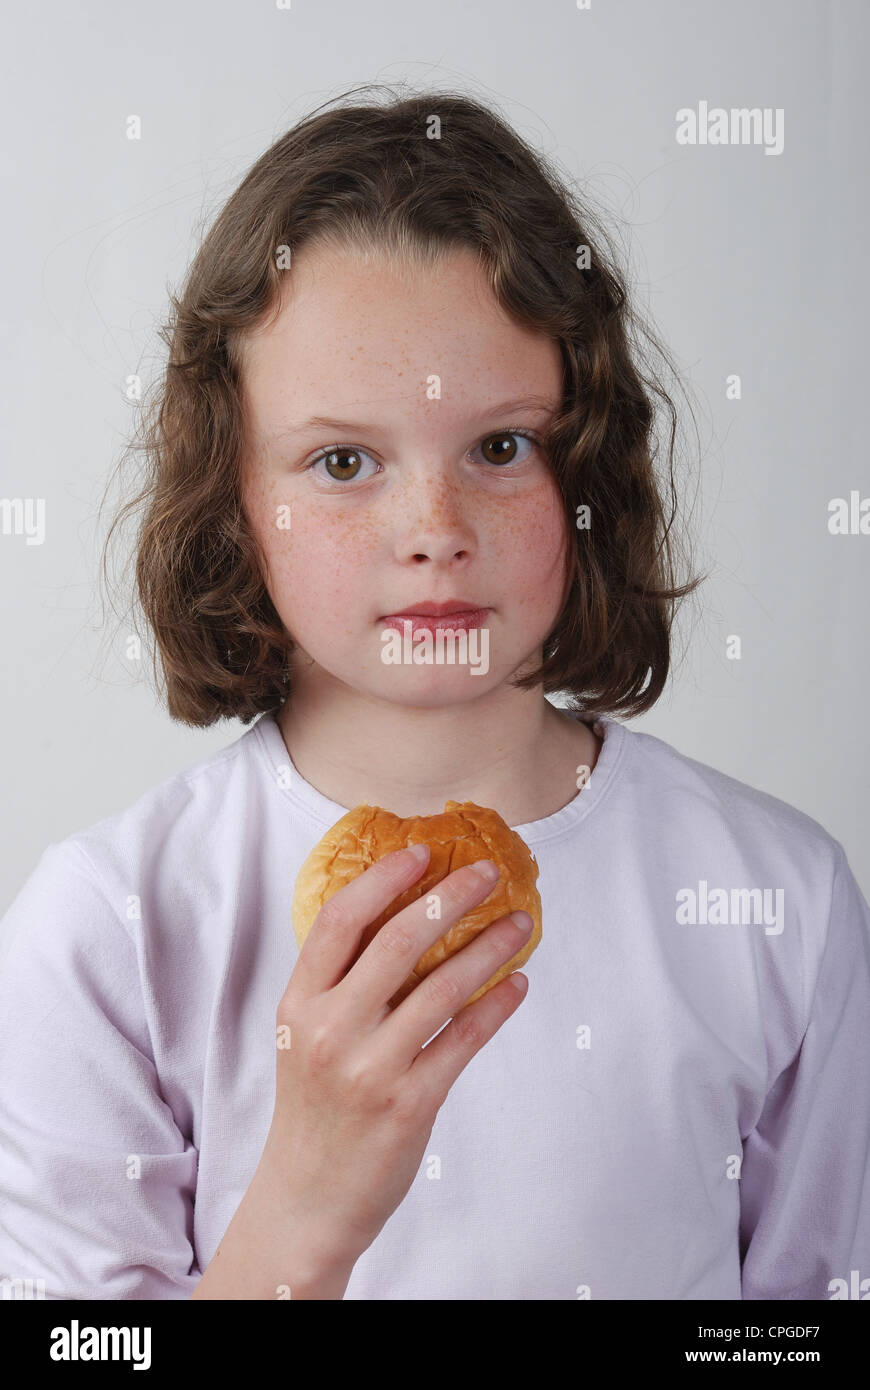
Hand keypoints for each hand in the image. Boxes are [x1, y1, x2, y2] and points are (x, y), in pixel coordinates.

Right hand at [264, 844, 530, 1264]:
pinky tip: (516, 982)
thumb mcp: (302, 1035)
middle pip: (398, 940)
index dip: (383, 879)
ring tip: (518, 923)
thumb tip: (402, 915)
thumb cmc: (314, 1106)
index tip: (421, 852)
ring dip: (489, 946)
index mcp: (299, 1004)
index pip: (340, 921)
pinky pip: (465, 1039)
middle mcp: (331, 1030)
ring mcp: (370, 1068)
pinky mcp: (410, 1103)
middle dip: (451, 896)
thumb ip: (339, 982)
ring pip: (443, 986)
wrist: (308, 1197)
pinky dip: (497, 1004)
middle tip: (487, 872)